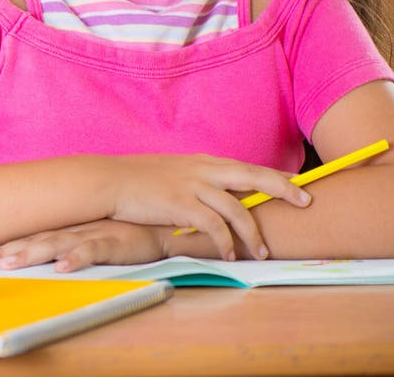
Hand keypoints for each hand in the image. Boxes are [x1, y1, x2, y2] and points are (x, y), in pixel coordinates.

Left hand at [0, 220, 165, 272]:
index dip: (0, 245)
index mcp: (65, 227)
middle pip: (32, 240)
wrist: (159, 224)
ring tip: (9, 263)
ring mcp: (92, 233)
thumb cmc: (120, 231)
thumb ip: (62, 241)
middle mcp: (72, 228)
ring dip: (31, 252)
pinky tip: (62, 267)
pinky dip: (77, 258)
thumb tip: (31, 250)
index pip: (26, 236)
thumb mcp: (87, 234)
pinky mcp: (114, 241)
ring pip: (55, 243)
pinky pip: (93, 250)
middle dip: (4, 251)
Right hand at [105, 153, 311, 261]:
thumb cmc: (139, 179)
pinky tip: (230, 255)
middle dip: (283, 188)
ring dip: (254, 232)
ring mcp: (192, 186)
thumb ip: (196, 180)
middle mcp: (202, 169)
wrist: (110, 181)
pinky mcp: (181, 205)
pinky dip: (226, 243)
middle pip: (253, 175)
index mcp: (202, 161)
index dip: (274, 174)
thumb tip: (214, 194)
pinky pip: (214, 226)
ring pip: (237, 207)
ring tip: (263, 251)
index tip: (297, 182)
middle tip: (306, 201)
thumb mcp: (173, 173)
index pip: (247, 166)